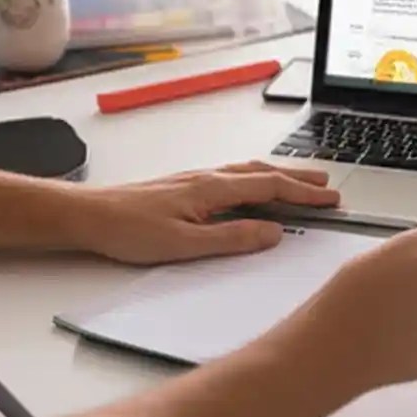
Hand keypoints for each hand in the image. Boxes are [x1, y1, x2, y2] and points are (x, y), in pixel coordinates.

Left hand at [68, 161, 339, 263]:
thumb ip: (232, 238)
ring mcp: (196, 180)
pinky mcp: (185, 186)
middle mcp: (208, 178)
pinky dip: (257, 178)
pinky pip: (233, 176)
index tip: (329, 200)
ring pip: (249, 172)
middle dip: (299, 179)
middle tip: (327, 187)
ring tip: (301, 181)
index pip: (270, 188)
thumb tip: (272, 233)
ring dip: (279, 176)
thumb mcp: (185, 244)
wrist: (87, 215)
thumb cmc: (127, 230)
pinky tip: (254, 186)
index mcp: (213, 189)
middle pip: (265, 173)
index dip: (303, 194)